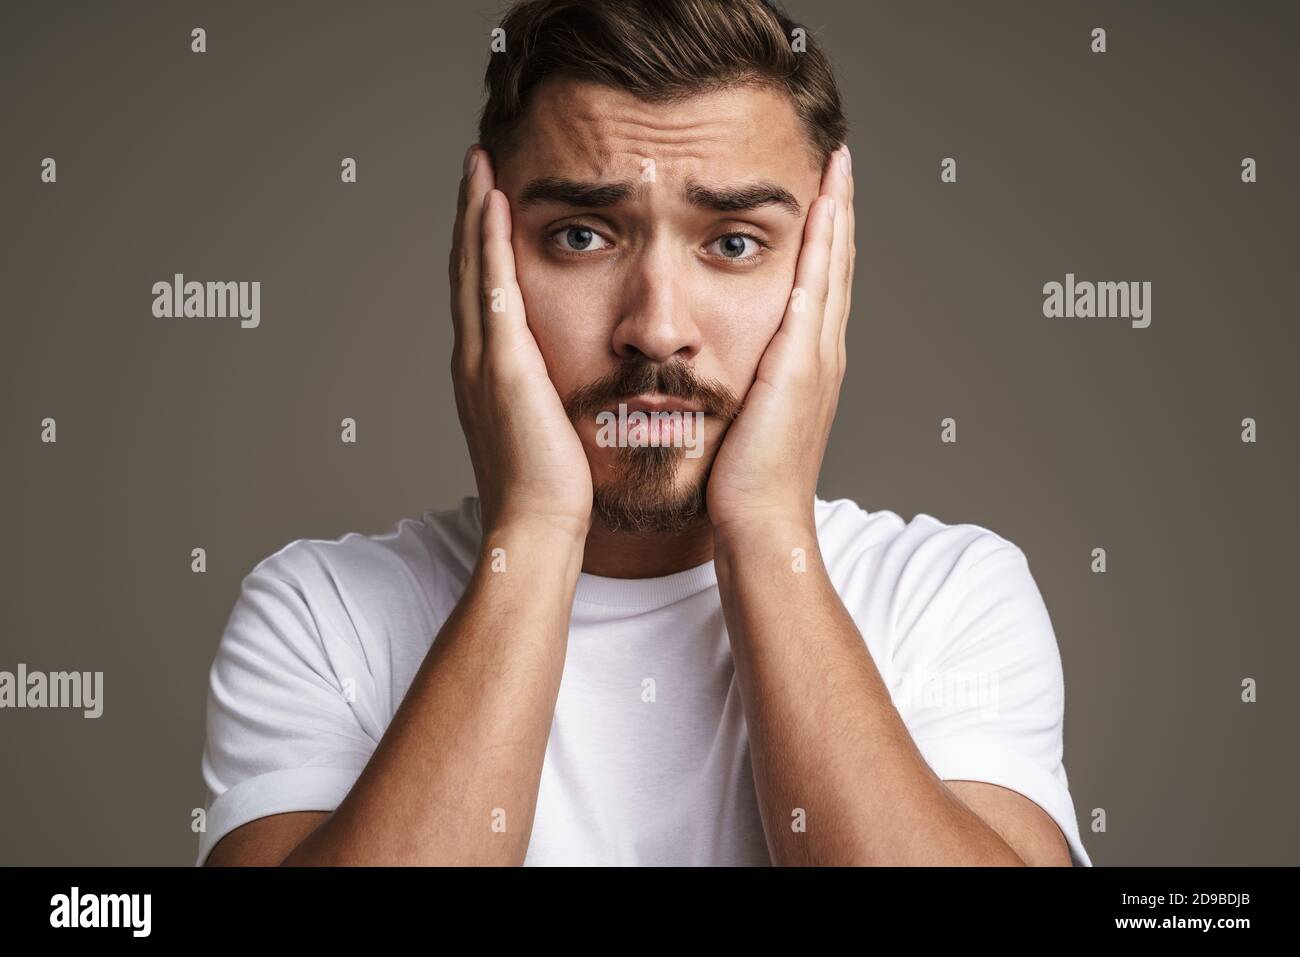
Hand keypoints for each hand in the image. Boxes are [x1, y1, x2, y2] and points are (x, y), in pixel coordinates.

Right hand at [448, 145, 593, 538]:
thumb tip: (571, 385)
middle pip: (466, 270)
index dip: (481, 246)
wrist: (538, 528)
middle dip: (469, 215)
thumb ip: (551, 398)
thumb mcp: (550, 432)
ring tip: (479, 165)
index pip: (481, 294)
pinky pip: (492, 289)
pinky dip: (489, 243)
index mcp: (486, 375)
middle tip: (475, 165)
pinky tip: (494, 204)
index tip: (488, 203)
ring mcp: (481, 362)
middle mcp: (474, 361)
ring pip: (472, 269)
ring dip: (473, 213)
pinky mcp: (502, 367)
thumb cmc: (553, 493)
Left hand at [706, 144, 854, 536]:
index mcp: (807, 367)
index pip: (819, 286)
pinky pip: (815, 294)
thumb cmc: (742, 486)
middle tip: (840, 159)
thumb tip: (723, 368)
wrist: (759, 526)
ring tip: (838, 166)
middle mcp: (822, 356)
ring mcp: (818, 360)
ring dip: (837, 215)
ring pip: (833, 270)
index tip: (822, 192)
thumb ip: (743, 387)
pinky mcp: (801, 368)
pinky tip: (822, 213)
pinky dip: (823, 251)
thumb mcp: (744, 422)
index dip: (824, 239)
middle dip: (839, 210)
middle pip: (836, 267)